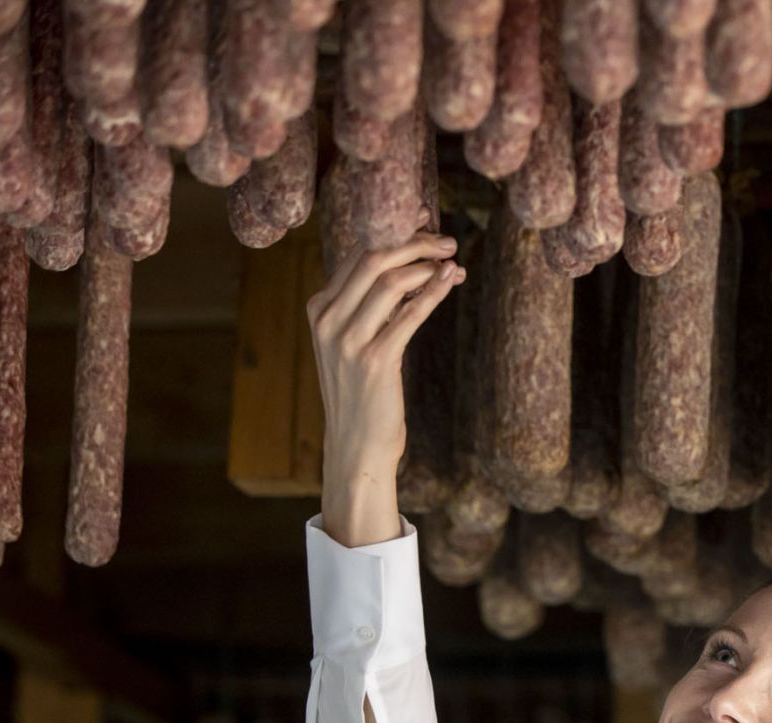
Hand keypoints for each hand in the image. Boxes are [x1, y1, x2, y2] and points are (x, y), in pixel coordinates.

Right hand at [306, 227, 466, 543]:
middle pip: (373, 259)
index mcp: (320, 310)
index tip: (426, 227)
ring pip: (390, 280)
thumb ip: (366, 308)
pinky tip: (450, 279)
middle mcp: (328, 320)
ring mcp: (348, 340)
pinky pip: (409, 314)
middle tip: (446, 240)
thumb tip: (405, 269)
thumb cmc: (362, 394)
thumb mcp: (351, 345)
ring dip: (427, 265)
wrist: (356, 446)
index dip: (397, 237)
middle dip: (414, 242)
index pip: (358, 256)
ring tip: (452, 262)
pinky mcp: (375, 360)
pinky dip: (433, 291)